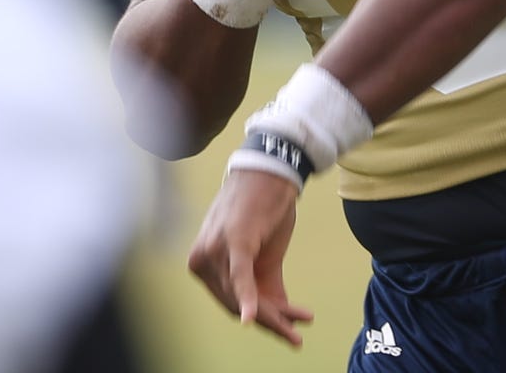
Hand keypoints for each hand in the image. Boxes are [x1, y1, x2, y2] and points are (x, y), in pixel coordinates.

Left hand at [188, 168, 313, 346]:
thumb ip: (263, 284)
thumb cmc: (264, 210)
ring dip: (276, 314)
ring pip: (245, 296)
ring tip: (302, 321)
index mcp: (204, 259)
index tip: (288, 330)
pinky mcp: (235, 240)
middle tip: (297, 333)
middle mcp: (203, 256)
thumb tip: (280, 318)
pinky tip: (250, 318)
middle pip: (237, 302)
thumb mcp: (261, 253)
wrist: (271, 172)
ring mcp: (216, 247)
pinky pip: (239, 277)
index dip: (261, 318)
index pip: (231, 301)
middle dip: (271, 320)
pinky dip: (247, 298)